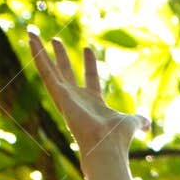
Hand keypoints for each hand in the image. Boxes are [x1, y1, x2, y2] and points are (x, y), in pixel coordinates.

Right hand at [27, 28, 150, 159]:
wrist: (107, 145)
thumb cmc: (118, 138)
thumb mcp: (132, 122)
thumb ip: (139, 120)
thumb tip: (147, 125)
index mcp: (93, 103)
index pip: (90, 78)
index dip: (89, 64)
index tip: (87, 48)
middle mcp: (76, 99)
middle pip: (66, 72)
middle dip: (61, 56)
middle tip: (56, 39)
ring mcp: (66, 97)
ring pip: (49, 70)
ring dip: (41, 52)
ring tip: (32, 34)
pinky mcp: (59, 95)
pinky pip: (46, 73)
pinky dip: (38, 57)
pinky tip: (31, 42)